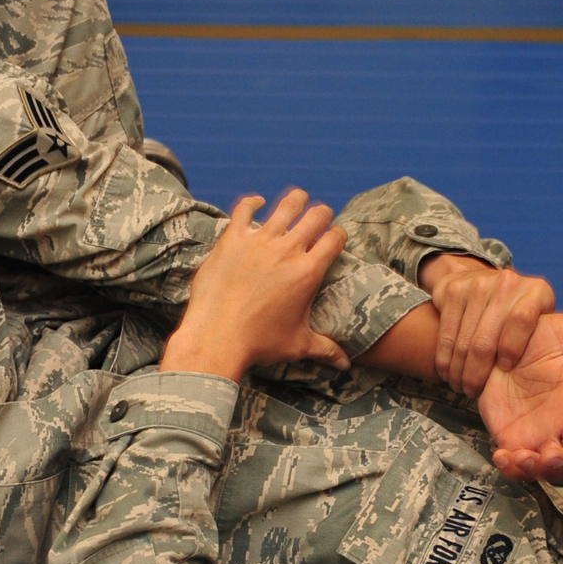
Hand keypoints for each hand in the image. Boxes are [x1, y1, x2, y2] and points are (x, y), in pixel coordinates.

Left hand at [161, 190, 349, 381]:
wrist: (217, 337)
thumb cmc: (258, 343)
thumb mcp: (297, 345)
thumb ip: (325, 349)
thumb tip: (345, 364)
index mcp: (308, 272)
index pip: (335, 238)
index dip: (339, 235)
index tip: (335, 237)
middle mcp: (287, 250)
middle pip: (315, 215)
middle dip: (321, 214)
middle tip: (319, 218)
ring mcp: (259, 241)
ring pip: (285, 206)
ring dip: (295, 200)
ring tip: (298, 199)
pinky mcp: (232, 239)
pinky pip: (244, 210)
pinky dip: (253, 203)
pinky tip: (257, 202)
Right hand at [420, 256, 557, 395]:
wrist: (486, 292)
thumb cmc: (532, 324)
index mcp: (538, 292)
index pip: (523, 319)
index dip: (511, 347)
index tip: (507, 367)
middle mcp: (509, 283)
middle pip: (487, 337)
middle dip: (478, 370)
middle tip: (474, 390)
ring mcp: (478, 284)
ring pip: (464, 338)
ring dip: (460, 369)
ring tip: (462, 385)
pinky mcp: (454, 291)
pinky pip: (446, 332)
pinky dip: (444, 358)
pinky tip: (448, 372)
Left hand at [477, 314, 562, 478]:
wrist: (492, 345)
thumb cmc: (533, 336)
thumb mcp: (562, 332)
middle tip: (551, 456)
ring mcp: (542, 433)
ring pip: (553, 466)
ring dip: (540, 469)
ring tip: (520, 458)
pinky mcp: (515, 441)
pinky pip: (518, 466)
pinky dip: (512, 469)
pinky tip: (500, 456)